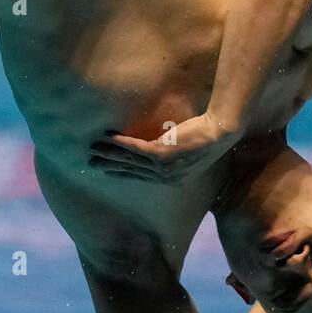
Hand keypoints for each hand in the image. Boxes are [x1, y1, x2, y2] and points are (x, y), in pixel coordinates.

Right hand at [89, 110, 240, 183]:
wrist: (219, 133)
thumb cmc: (207, 138)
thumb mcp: (187, 152)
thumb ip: (171, 154)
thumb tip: (156, 146)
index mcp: (172, 179)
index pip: (142, 176)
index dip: (123, 173)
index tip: (108, 170)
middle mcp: (166, 177)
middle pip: (132, 171)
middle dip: (110, 167)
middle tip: (93, 165)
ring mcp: (164, 167)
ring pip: (131, 161)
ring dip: (110, 154)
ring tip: (95, 150)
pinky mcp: (163, 154)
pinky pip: (136, 149)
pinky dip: (122, 143)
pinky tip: (110, 138)